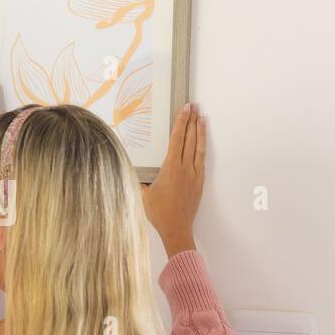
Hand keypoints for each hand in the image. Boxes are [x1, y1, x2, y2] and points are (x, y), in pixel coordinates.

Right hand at [141, 104, 204, 255]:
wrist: (176, 228)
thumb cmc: (159, 212)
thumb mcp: (143, 193)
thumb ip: (139, 179)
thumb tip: (131, 169)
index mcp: (171, 167)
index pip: (177, 138)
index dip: (181, 122)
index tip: (185, 109)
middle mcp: (185, 168)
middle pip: (190, 139)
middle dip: (192, 121)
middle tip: (194, 106)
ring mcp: (194, 174)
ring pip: (198, 147)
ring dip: (200, 131)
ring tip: (202, 117)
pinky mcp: (199, 182)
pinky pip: (202, 159)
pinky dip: (202, 147)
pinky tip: (202, 142)